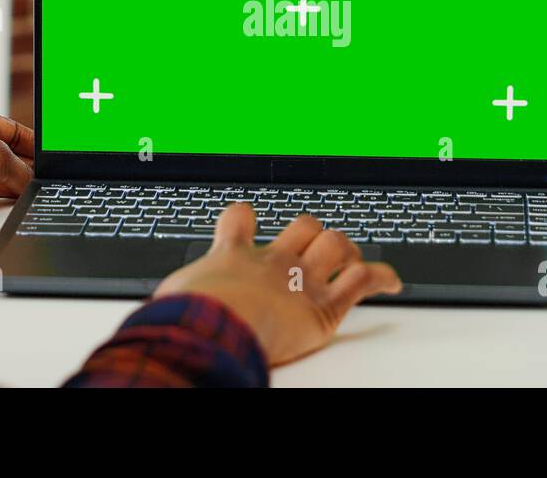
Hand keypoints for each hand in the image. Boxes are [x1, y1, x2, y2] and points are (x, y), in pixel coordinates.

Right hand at [155, 204, 402, 364]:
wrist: (208, 328)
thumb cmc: (183, 317)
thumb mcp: (170, 301)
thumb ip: (174, 300)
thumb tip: (154, 318)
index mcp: (230, 255)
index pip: (238, 220)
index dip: (244, 218)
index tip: (246, 220)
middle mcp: (269, 261)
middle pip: (302, 226)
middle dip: (312, 233)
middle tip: (314, 247)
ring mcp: (299, 279)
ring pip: (335, 244)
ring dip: (347, 249)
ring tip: (351, 260)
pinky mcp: (323, 308)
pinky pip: (362, 282)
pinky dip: (381, 277)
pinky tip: (393, 281)